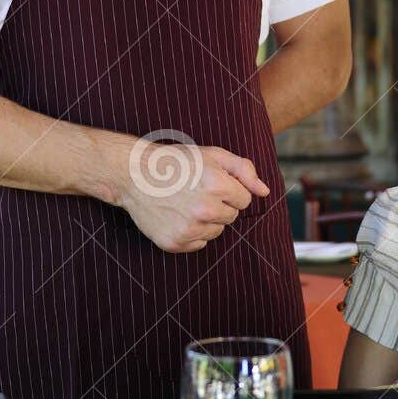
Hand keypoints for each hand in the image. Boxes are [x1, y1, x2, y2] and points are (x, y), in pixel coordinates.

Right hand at [112, 138, 268, 252]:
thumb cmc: (175, 162)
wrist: (133, 174)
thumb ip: (244, 170)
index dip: (231, 190)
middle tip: (196, 191)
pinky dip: (193, 233)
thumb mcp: (212, 155)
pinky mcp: (175, 242)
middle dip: (220, 205)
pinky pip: (200, 243)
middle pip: (231, 217)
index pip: (244, 200)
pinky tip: (177, 215)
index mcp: (217, 185)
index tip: (212, 182)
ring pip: (216, 232)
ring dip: (207, 220)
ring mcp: (188, 228)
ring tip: (185, 203)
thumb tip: (264, 192)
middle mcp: (204, 209)